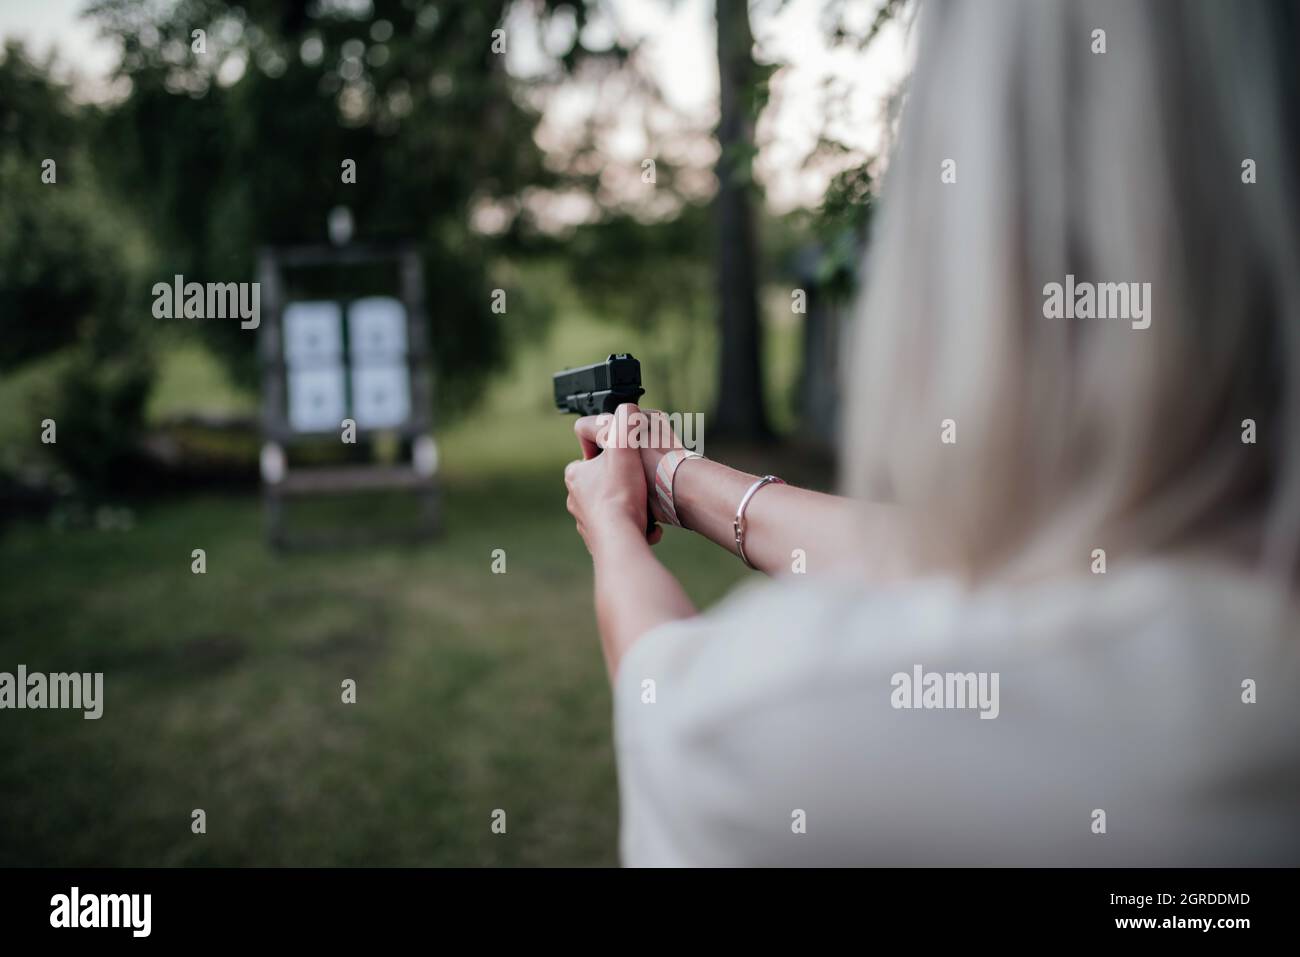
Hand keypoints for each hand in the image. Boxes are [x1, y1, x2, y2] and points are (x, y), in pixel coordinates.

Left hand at [566, 403, 663, 552]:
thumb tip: (628, 407)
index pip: (589, 457)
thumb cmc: (620, 493)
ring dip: (629, 505)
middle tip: (640, 482)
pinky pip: (618, 528)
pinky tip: (647, 526)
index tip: (626, 458)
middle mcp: (575, 500)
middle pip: (602, 483)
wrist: (621, 537)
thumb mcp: (625, 444)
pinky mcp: (597, 541)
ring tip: (646, 505)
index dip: (610, 454)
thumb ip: (625, 419)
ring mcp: (585, 523)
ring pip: (611, 507)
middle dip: (622, 482)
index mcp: (576, 476)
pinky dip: (632, 525)